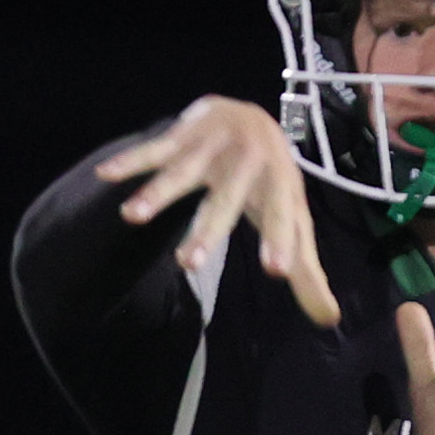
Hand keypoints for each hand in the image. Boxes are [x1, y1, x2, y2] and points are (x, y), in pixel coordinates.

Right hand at [96, 97, 340, 327]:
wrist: (251, 114)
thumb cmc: (272, 183)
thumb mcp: (293, 220)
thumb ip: (308, 271)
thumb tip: (329, 320)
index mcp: (279, 185)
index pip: (280, 217)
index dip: (280, 241)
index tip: (277, 271)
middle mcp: (246, 163)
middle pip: (225, 199)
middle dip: (206, 229)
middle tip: (187, 265)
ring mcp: (213, 148)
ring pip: (183, 173)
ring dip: (158, 192)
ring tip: (132, 218)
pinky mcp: (183, 137)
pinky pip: (154, 150)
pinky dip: (130, 162)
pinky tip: (105, 176)